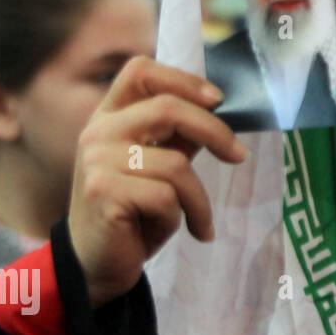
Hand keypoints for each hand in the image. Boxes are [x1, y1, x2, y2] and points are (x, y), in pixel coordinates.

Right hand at [68, 56, 247, 306]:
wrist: (96, 264)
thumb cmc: (133, 213)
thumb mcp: (157, 167)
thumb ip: (178, 137)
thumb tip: (217, 109)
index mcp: (109, 117)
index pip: (140, 70)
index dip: (183, 79)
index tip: (218, 100)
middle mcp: (97, 133)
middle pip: (167, 109)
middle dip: (214, 132)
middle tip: (238, 156)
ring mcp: (97, 161)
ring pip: (175, 164)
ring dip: (199, 199)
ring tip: (200, 220)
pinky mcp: (103, 192)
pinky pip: (166, 196)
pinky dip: (185, 217)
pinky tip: (179, 231)